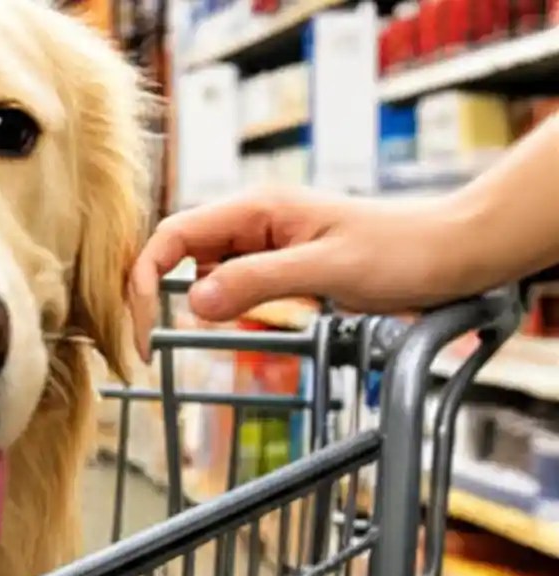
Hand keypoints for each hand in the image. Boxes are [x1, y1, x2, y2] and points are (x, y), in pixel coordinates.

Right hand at [127, 186, 491, 361]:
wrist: (452, 251)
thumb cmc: (401, 251)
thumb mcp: (327, 268)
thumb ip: (258, 282)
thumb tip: (195, 303)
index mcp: (256, 208)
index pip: (174, 236)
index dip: (146, 279)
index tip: (144, 330)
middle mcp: (252, 219)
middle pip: (176, 251)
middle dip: (151, 294)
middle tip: (147, 346)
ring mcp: (263, 240)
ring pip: (199, 268)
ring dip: (179, 301)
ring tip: (167, 341)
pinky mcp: (278, 262)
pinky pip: (229, 280)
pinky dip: (213, 304)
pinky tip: (215, 327)